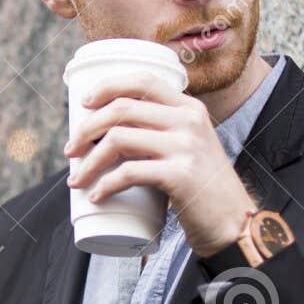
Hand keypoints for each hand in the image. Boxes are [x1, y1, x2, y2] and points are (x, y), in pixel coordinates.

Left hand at [62, 70, 255, 257]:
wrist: (233, 223)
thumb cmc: (201, 188)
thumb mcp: (190, 146)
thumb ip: (163, 132)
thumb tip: (109, 131)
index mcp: (189, 108)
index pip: (142, 80)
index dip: (107, 86)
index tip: (84, 104)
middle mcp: (189, 121)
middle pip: (121, 109)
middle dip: (86, 129)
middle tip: (70, 150)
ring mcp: (186, 147)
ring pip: (118, 139)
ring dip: (89, 161)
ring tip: (76, 179)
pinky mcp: (181, 175)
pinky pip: (129, 173)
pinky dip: (105, 185)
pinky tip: (96, 195)